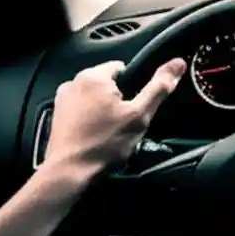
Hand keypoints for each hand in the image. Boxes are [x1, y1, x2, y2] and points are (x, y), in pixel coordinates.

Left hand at [43, 58, 186, 182]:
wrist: (69, 171)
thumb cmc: (105, 143)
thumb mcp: (139, 116)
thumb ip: (159, 88)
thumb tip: (177, 64)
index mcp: (95, 75)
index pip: (123, 68)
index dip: (134, 88)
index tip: (133, 109)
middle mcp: (74, 81)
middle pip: (107, 84)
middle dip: (117, 100)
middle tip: (122, 124)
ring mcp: (62, 98)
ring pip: (94, 97)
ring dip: (102, 109)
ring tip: (107, 133)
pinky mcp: (56, 114)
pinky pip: (80, 109)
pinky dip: (88, 118)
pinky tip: (92, 136)